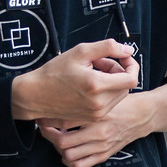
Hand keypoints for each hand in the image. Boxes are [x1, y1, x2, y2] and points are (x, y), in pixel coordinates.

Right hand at [11, 40, 136, 121]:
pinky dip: (105, 92)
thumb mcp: (80, 52)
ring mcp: (97, 113)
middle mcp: (99, 103)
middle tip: (100, 63)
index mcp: (97, 85)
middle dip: (118, 71)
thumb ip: (107, 48)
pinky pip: (109, 103)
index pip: (132, 78)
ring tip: (93, 73)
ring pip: (119, 95)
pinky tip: (90, 86)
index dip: (131, 65)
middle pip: (126, 86)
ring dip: (112, 82)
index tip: (122, 57)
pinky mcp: (92, 118)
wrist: (34, 95)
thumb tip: (128, 50)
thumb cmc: (53, 73)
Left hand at [36, 93, 154, 166]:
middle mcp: (99, 132)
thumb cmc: (122, 103)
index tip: (43, 116)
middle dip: (49, 135)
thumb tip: (57, 102)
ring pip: (68, 155)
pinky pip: (80, 165)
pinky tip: (68, 151)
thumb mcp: (104, 96)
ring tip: (57, 139)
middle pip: (62, 141)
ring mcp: (102, 146)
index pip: (63, 121)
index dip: (47, 120)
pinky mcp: (104, 155)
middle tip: (45, 128)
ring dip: (58, 148)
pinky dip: (69, 160)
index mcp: (98, 114)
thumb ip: (83, 100)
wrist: (143, 115)